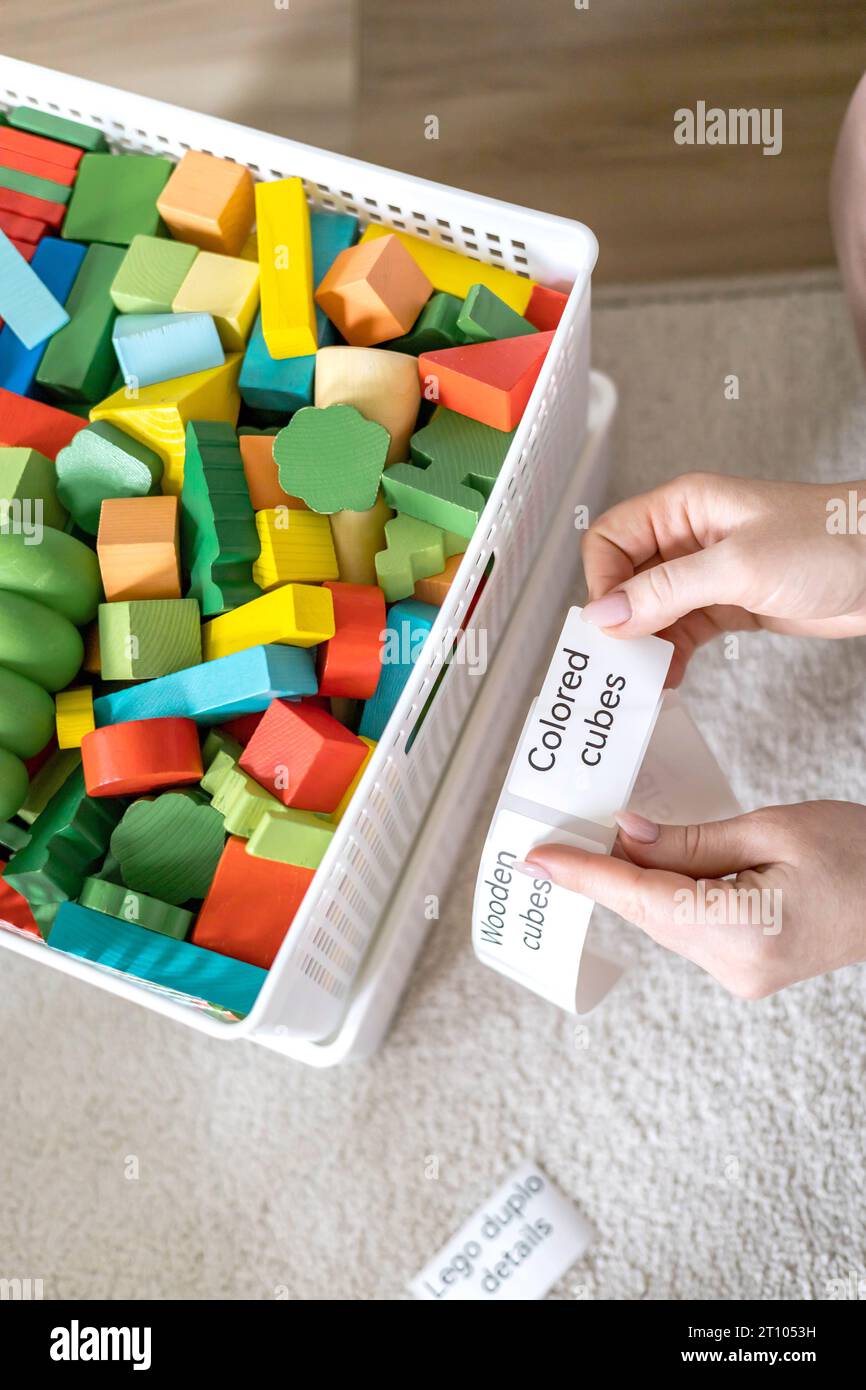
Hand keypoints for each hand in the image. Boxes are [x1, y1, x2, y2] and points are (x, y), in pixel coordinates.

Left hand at [522, 801, 865, 998]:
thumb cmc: (862, 854)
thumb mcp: (773, 827)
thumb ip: (691, 840)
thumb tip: (627, 837)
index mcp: (748, 929)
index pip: (643, 898)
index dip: (585, 875)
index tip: (538, 861)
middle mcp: (738, 966)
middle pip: (647, 913)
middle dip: (602, 874)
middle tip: (556, 839)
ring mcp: (742, 976)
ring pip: (663, 922)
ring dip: (634, 884)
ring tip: (601, 841)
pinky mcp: (747, 970)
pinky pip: (688, 929)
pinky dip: (664, 897)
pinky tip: (653, 865)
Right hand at [581, 473, 865, 684]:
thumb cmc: (829, 542)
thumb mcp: (739, 566)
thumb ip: (666, 590)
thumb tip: (606, 614)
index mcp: (683, 507)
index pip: (610, 540)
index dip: (603, 583)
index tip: (611, 625)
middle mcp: (689, 537)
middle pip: (625, 578)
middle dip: (620, 620)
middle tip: (619, 661)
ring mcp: (708, 572)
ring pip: (651, 609)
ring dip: (644, 643)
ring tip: (645, 676)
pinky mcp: (728, 603)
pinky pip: (680, 629)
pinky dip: (670, 653)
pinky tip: (669, 674)